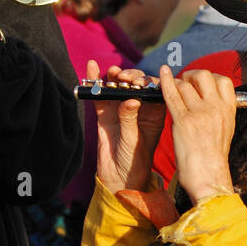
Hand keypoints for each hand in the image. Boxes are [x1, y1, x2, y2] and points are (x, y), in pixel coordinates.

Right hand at [90, 61, 166, 191]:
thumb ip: (130, 120)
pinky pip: (100, 95)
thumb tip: (130, 100)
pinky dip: (95, 82)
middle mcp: (139, 108)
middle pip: (136, 85)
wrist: (117, 178)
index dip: (148, 82)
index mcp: (155, 114)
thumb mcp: (134, 141)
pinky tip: (91, 67)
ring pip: (118, 87)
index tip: (139, 83)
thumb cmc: (134, 162)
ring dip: (114, 76)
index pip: (154, 91)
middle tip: (124, 79)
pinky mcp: (105, 113)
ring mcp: (121, 110)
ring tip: (112, 73)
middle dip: (130, 77)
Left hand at [159, 66, 236, 202]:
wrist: (208, 177)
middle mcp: (216, 108)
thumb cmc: (212, 157)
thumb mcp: (224, 130)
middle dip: (191, 75)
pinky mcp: (183, 121)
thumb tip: (207, 98)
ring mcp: (200, 113)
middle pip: (204, 75)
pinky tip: (161, 73)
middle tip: (183, 83)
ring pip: (185, 84)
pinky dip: (165, 81)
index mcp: (229, 110)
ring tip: (171, 91)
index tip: (199, 84)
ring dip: (175, 83)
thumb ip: (218, 112)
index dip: (209, 77)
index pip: (224, 80)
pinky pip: (172, 94)